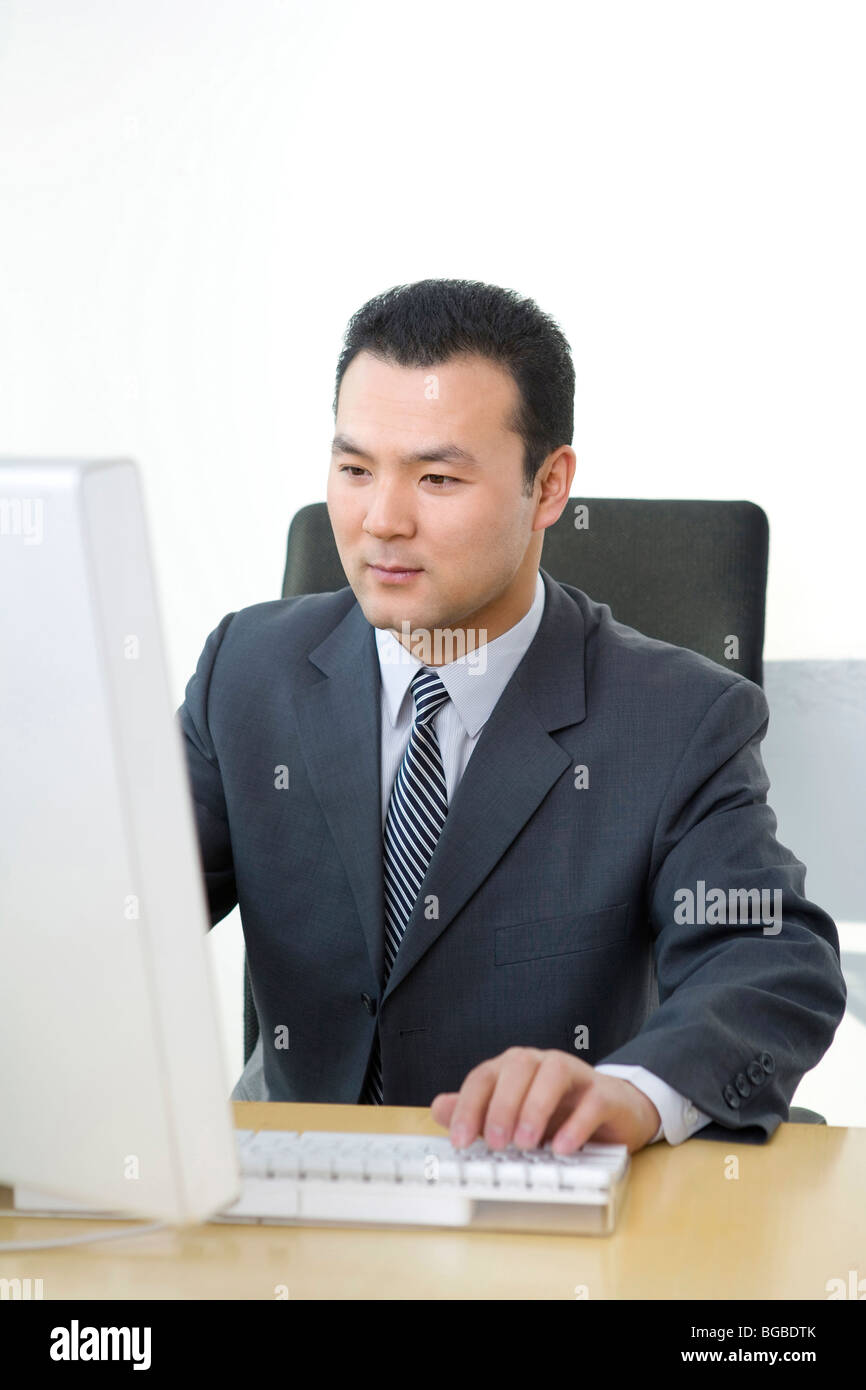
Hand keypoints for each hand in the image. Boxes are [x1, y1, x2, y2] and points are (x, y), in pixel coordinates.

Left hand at [430, 1047, 660, 1154]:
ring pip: (554, 1072)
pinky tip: (562, 1147)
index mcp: (515, 1069)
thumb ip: (477, 1112)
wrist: (614, 1112)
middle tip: (497, 1143)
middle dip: (502, 1104)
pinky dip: (576, 1124)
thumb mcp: (512, 1116)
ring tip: (526, 1143)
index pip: (484, 1076)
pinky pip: (591, 1101)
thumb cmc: (558, 1113)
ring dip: (536, 1107)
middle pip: (518, 1066)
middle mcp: (543, 1064)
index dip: (469, 1107)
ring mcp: (577, 1076)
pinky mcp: (605, 1094)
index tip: (460, 1141)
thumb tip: (439, 1108)